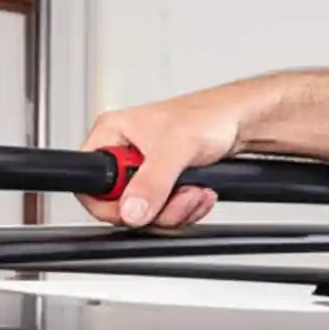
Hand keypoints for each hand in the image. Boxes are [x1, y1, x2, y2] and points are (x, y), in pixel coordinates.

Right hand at [76, 89, 248, 228]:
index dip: (108, 203)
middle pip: (117, 205)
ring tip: (193, 189)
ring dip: (174, 210)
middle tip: (176, 193)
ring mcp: (142, 171)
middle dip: (153, 208)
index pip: (88, 183)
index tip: (135, 204)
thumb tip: (131, 210)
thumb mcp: (176, 148)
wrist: (240, 122)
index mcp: (112, 134)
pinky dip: (183, 210)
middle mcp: (123, 153)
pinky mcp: (160, 184)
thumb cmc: (209, 116)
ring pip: (142, 213)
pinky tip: (197, 192)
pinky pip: (161, 213)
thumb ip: (151, 181)